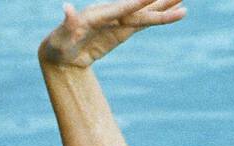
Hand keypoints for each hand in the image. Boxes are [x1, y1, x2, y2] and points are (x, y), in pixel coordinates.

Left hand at [39, 0, 186, 68]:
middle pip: (139, 7)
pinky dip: (159, 16)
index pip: (120, 8)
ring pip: (146, 12)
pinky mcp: (123, 30)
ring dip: (164, 6)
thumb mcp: (61, 37)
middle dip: (158, 1)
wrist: (62, 53)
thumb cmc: (58, 44)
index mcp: (97, 15)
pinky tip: (175, 10)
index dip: (135, 3)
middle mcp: (111, 14)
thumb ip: (67, 23)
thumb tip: (66, 9)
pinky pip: (144, 22)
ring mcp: (119, 21)